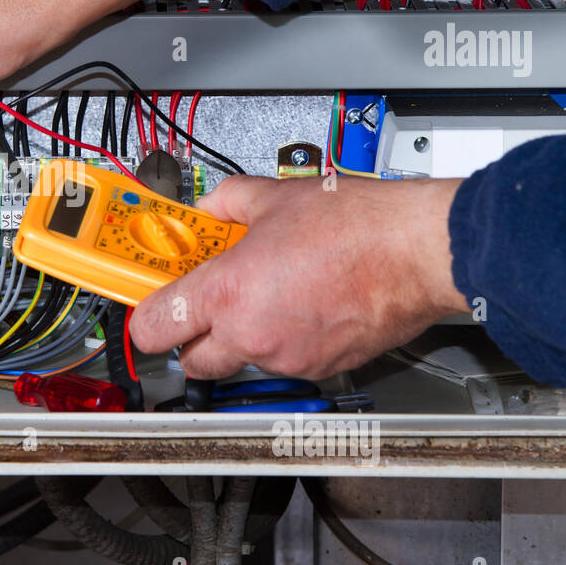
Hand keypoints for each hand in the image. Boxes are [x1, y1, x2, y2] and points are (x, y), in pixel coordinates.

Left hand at [128, 175, 468, 379]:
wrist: (419, 251)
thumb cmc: (359, 226)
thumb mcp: (276, 196)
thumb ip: (229, 202)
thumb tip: (211, 206)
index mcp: (228, 292)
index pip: (155, 329)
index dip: (146, 320)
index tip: (151, 306)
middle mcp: (252, 334)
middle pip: (193, 362)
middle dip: (192, 339)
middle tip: (204, 306)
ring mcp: (288, 357)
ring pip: (244, 359)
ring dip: (246, 335)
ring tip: (271, 292)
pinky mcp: (321, 367)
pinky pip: (287, 360)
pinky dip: (286, 339)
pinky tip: (305, 303)